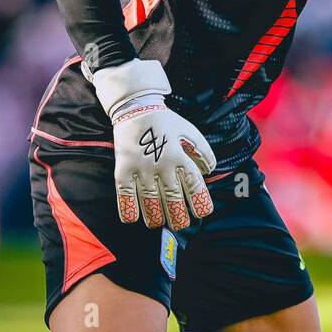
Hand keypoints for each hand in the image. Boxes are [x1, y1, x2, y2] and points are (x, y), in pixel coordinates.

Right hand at [90, 58, 215, 228]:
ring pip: (151, 201)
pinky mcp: (123, 169)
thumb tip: (208, 171)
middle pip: (173, 198)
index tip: (202, 213)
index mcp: (180, 155)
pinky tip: (133, 220)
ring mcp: (142, 168)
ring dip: (156, 217)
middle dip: (179, 216)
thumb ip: (203, 151)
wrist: (136, 107)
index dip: (200, 201)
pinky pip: (125, 195)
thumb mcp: (190, 131)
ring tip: (159, 223)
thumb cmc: (166, 122)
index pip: (194, 184)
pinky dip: (128, 209)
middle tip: (181, 224)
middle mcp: (162, 164)